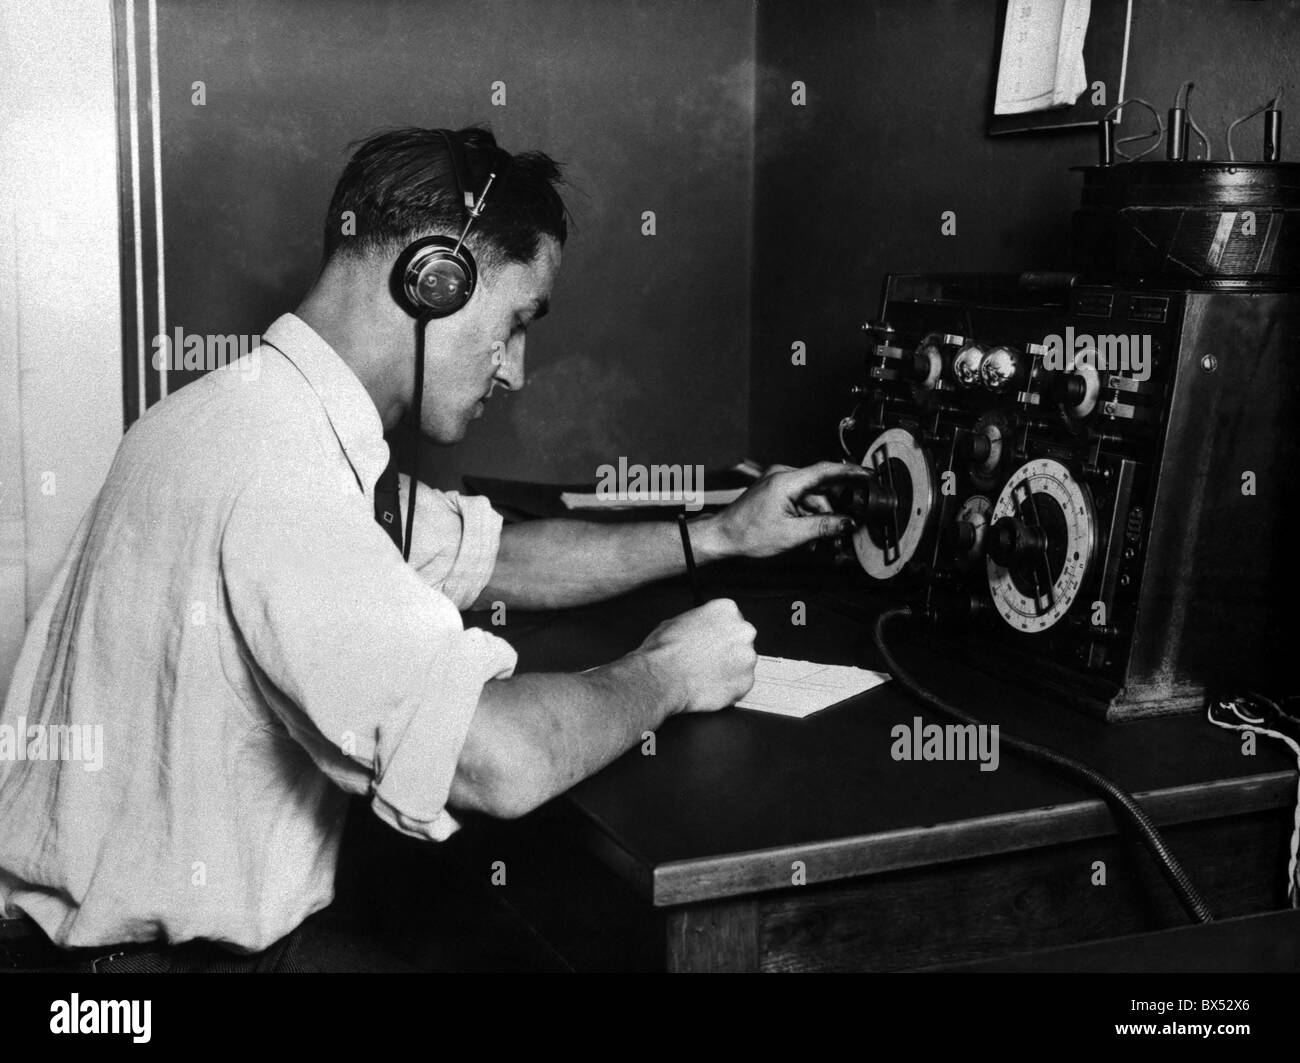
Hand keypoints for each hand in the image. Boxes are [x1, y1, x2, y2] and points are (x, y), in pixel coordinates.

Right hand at [636, 599, 756, 712]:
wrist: (661, 678)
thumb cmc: (664, 651)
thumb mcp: (676, 621)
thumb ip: (698, 622)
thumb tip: (700, 629)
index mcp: (726, 609)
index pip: (731, 619)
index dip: (718, 634)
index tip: (711, 642)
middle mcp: (743, 631)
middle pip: (740, 641)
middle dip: (727, 651)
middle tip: (707, 660)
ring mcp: (747, 657)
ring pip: (742, 665)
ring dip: (728, 670)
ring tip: (705, 676)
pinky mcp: (746, 682)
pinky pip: (740, 686)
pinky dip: (727, 689)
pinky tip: (709, 687)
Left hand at [696, 461, 870, 559]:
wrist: (721, 537)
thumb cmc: (746, 534)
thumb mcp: (791, 534)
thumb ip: (823, 526)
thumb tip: (847, 522)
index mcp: (786, 481)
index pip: (826, 470)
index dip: (850, 472)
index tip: (868, 474)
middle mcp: (782, 477)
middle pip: (820, 489)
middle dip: (831, 511)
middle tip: (843, 529)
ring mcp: (777, 484)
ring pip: (810, 498)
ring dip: (817, 518)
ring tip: (817, 541)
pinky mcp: (775, 492)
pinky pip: (799, 501)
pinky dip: (806, 517)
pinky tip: (807, 535)